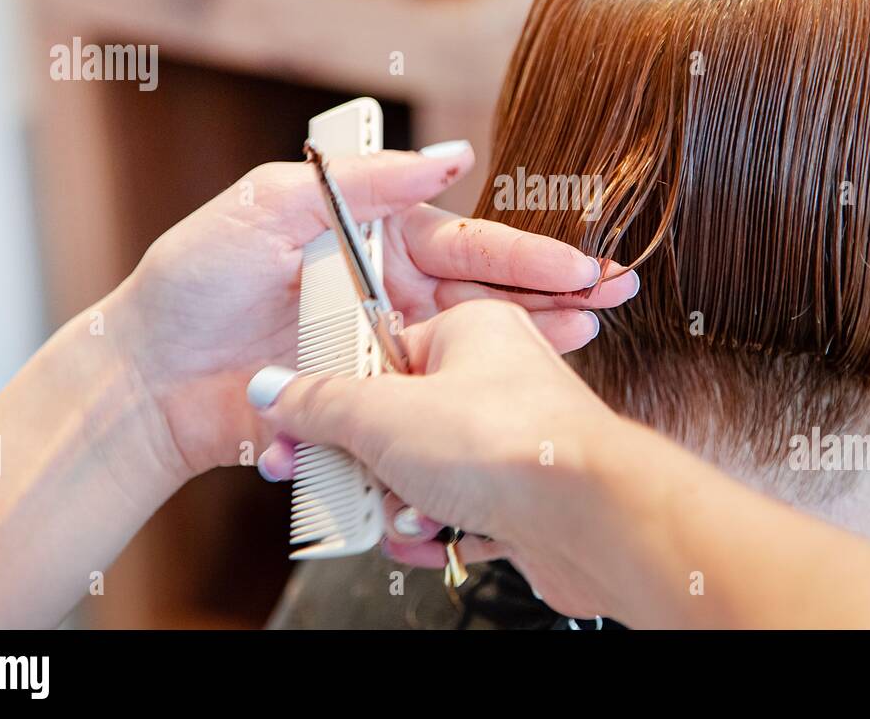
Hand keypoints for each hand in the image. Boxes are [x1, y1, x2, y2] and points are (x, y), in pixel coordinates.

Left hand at [105, 144, 639, 479]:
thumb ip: (362, 184)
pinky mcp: (367, 408)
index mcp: (375, 243)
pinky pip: (423, 406)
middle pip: (486, 299)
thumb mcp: (270, 204)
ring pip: (470, 353)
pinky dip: (467, 404)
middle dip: (553, 296)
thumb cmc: (195, 278)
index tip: (579, 265)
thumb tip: (451, 153)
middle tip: (613, 295)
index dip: (526, 255)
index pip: (466, 246)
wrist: (145, 376)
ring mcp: (383, 356)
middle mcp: (389, 298)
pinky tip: (517, 396)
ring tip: (586, 338)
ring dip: (532, 347)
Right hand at [250, 299, 635, 618]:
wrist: (594, 517)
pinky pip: (458, 511)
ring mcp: (510, 439)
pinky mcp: (521, 495)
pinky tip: (435, 539)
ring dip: (401, 503)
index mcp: (469, 331)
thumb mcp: (385, 415)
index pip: (380, 354)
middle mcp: (496, 378)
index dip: (332, 397)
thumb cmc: (514, 443)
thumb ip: (321, 403)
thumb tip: (276, 390)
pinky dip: (439, 529)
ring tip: (406, 515)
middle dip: (363, 464)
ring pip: (425, 472)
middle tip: (333, 481)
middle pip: (397, 419)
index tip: (298, 427)